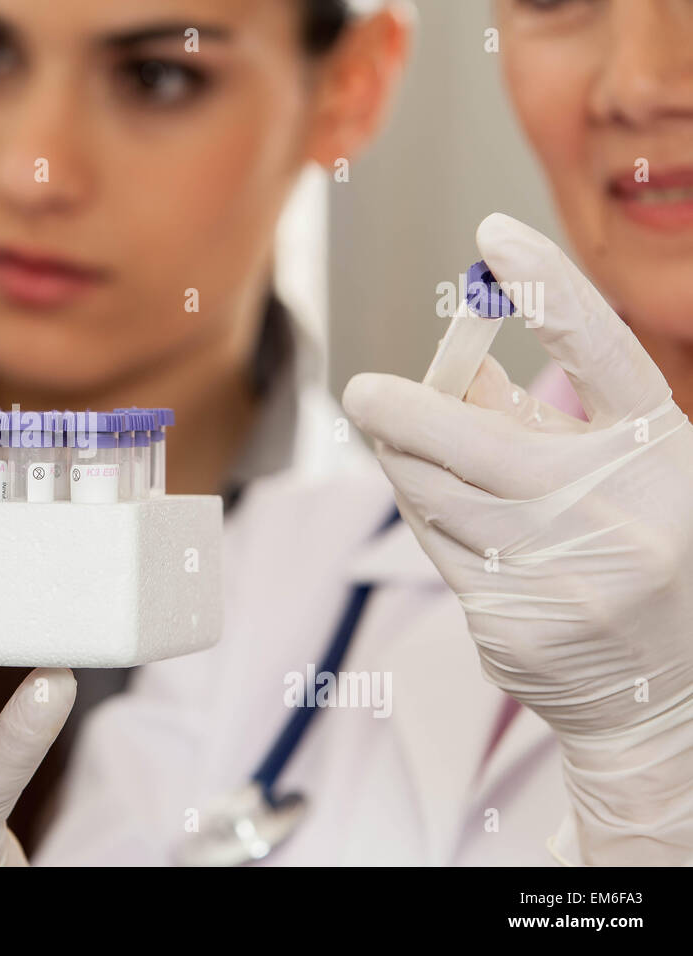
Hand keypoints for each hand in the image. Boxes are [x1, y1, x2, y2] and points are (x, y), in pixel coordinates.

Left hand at [343, 213, 692, 864]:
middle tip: (363, 392)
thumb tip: (457, 367)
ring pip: (436, 494)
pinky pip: (437, 548)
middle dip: (403, 411)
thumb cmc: (647, 554)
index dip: (550, 288)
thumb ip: (545, 414)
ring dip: (406, 462)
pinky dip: (427, 516)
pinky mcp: (511, 624)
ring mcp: (566, 576)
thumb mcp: (626, 468)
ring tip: (401, 445)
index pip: (605, 354)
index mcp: (664, 456)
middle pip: (476, 439)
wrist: (667, 698)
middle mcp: (619, 513)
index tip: (494, 236)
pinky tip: (441, 510)